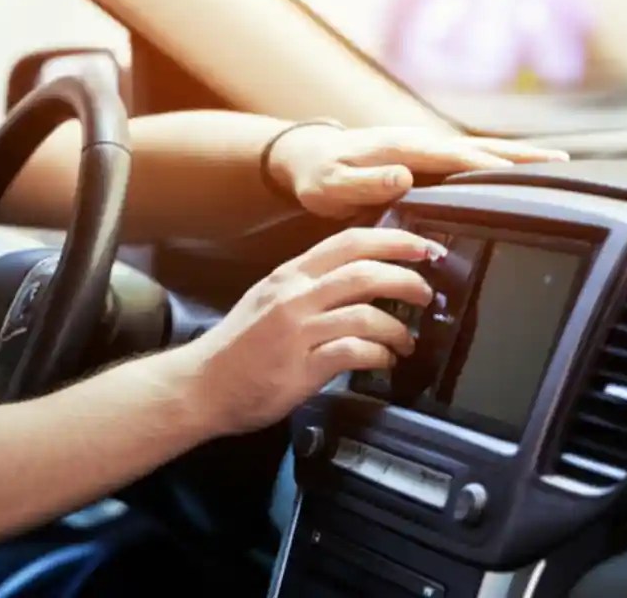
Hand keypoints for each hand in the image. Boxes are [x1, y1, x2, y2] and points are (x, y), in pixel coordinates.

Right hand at [187, 227, 446, 435]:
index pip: (348, 242)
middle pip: (364, 271)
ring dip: (398, 327)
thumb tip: (357, 282)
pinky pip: (354, 352)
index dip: (393, 240)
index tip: (422, 247)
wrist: (199, 386)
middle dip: (406, 278)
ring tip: (407, 339)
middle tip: (427, 291)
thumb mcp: (269, 301)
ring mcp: (297, 331)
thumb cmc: (238, 348)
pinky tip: (385, 361)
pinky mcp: (301, 367)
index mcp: (289, 276)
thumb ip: (307, 287)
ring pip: (365, 313)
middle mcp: (293, 296)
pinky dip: (379, 355)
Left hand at [267, 124, 569, 218]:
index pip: (461, 157)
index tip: (533, 172)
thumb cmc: (317, 176)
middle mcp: (422, 143)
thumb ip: (364, 184)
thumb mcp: (331, 186)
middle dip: (524, 158)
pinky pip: (468, 161)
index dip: (498, 164)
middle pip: (483, 150)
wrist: (304, 157)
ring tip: (559, 169)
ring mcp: (426, 149)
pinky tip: (517, 177)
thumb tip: (402, 178)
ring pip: (481, 152)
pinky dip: (497, 164)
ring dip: (517, 159)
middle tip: (568, 168)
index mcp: (406, 150)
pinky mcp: (425, 159)